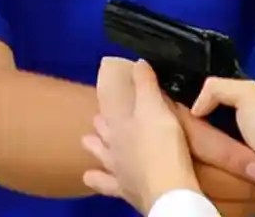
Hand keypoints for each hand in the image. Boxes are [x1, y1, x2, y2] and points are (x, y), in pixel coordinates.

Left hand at [83, 58, 200, 213]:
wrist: (167, 189)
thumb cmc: (162, 145)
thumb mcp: (156, 107)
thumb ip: (146, 84)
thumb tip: (138, 62)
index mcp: (120, 126)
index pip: (111, 111)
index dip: (109, 104)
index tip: (107, 98)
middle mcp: (113, 147)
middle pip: (103, 134)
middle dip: (100, 126)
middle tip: (97, 120)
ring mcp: (116, 171)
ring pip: (100, 157)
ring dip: (94, 149)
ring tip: (87, 141)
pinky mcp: (124, 191)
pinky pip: (104, 185)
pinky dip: (95, 180)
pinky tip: (88, 177)